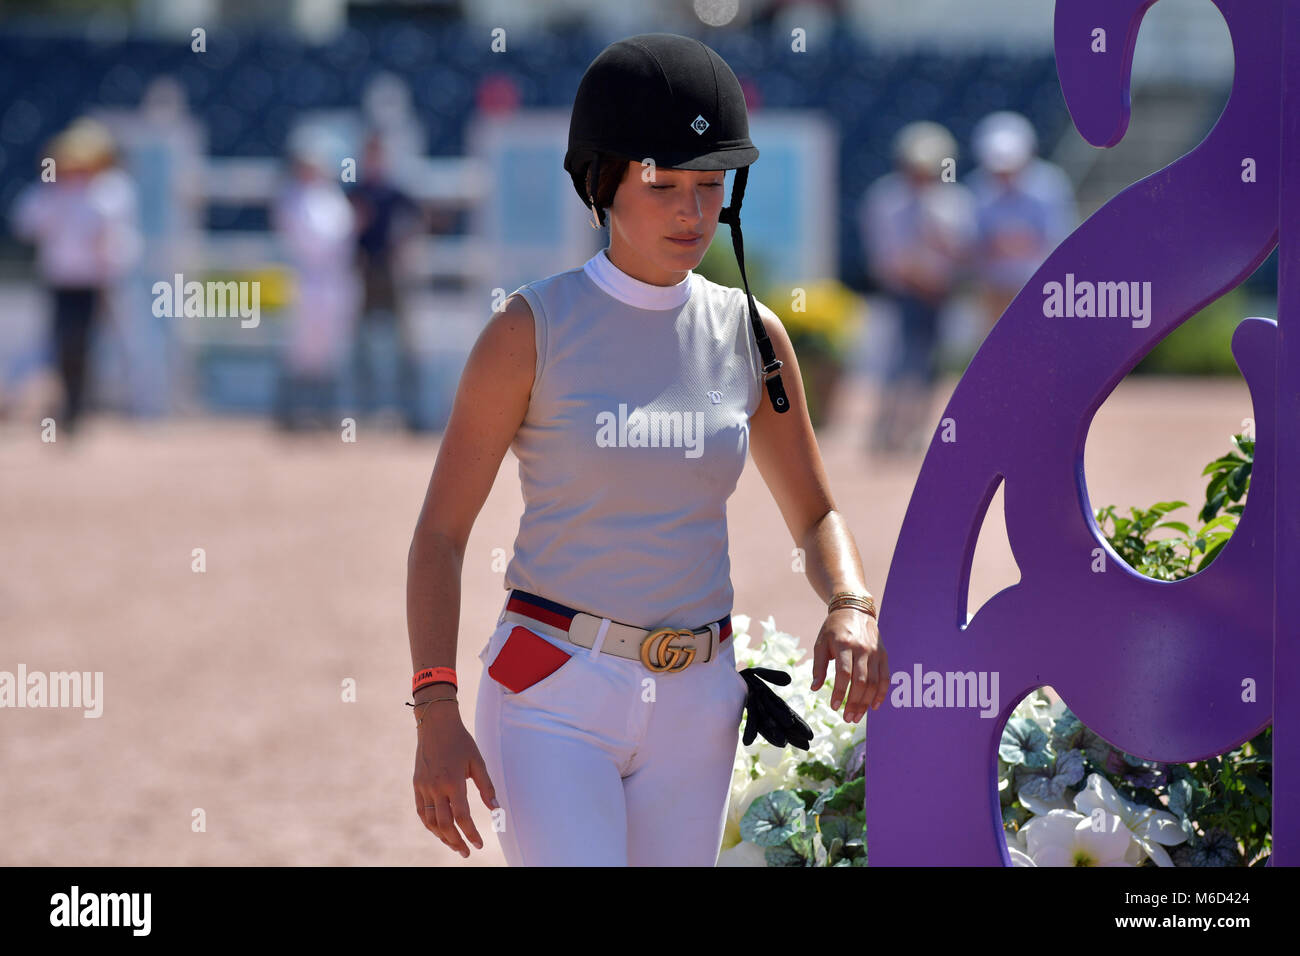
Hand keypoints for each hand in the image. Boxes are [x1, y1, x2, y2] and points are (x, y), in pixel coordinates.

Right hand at [412, 707, 497, 857]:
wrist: (435, 724)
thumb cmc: (460, 741)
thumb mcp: (477, 761)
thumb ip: (486, 787)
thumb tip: (496, 809)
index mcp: (453, 781)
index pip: (462, 816)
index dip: (471, 834)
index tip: (479, 844)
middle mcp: (436, 787)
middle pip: (444, 824)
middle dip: (456, 841)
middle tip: (466, 852)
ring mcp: (423, 787)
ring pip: (430, 821)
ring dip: (442, 836)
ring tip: (454, 845)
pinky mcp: (417, 785)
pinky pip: (421, 811)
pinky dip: (430, 824)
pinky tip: (440, 831)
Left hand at [738, 667, 813, 750]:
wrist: (726, 679)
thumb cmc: (744, 678)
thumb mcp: (759, 673)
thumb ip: (772, 676)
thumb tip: (789, 680)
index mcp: (772, 703)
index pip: (789, 715)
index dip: (800, 725)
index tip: (810, 736)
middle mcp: (765, 709)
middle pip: (781, 723)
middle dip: (793, 735)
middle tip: (806, 747)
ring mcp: (754, 711)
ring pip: (766, 723)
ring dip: (773, 734)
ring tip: (783, 743)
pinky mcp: (744, 709)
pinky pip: (747, 719)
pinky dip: (749, 729)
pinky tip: (748, 741)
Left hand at [810, 607, 887, 722]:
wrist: (854, 608)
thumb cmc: (834, 628)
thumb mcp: (821, 643)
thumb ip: (818, 666)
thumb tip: (814, 688)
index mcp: (844, 644)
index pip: (844, 673)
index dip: (839, 692)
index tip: (834, 707)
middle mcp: (862, 649)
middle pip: (861, 681)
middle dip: (854, 702)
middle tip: (847, 718)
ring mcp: (875, 652)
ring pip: (874, 682)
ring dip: (866, 702)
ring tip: (857, 716)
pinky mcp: (883, 654)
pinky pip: (885, 677)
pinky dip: (881, 693)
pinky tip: (874, 706)